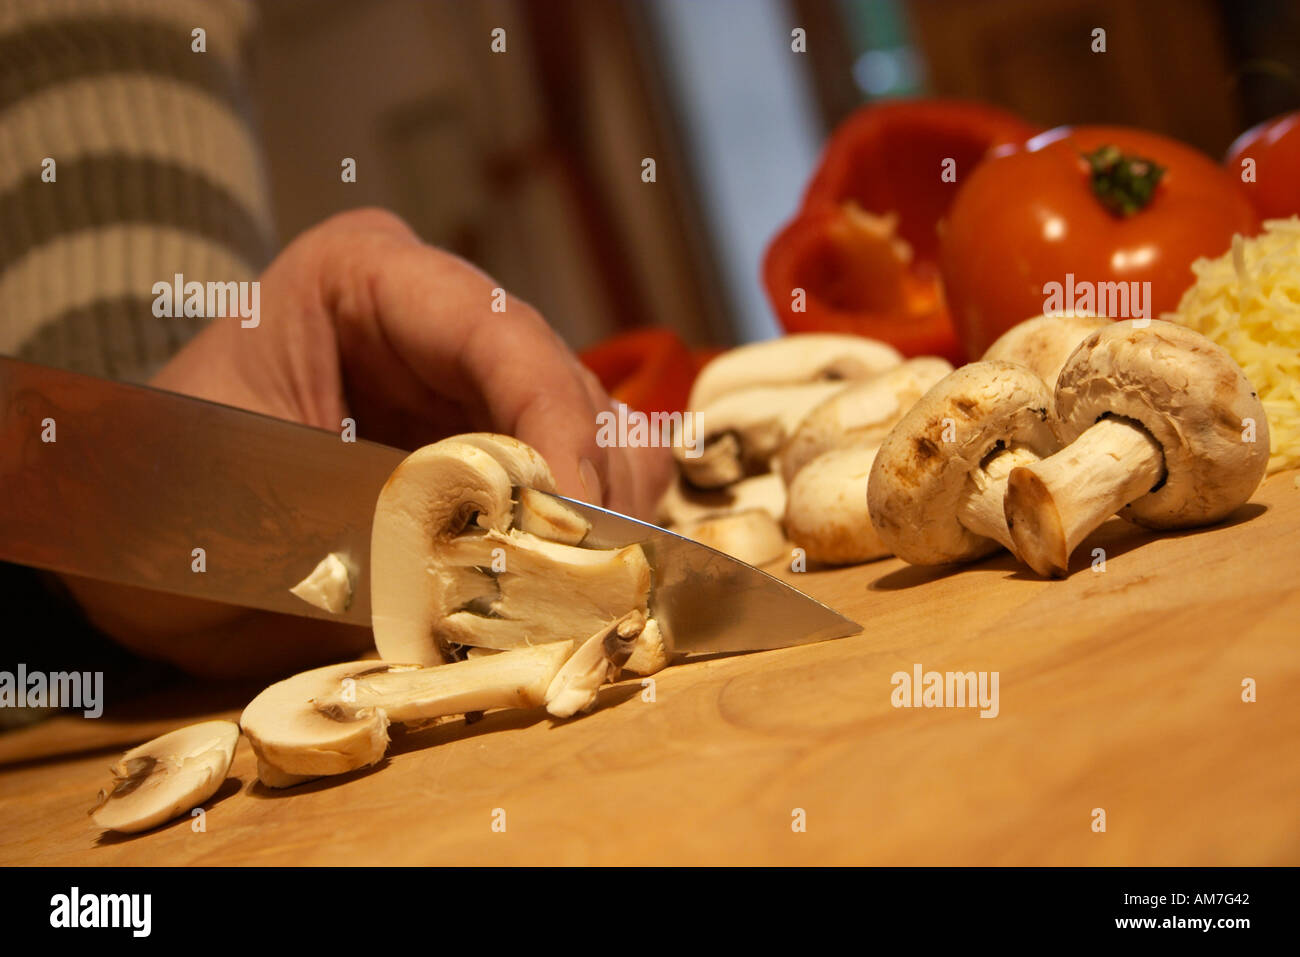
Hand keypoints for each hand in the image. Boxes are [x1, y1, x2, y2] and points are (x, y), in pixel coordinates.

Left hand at [65, 209, 671, 678]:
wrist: (125, 546)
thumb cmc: (151, 501)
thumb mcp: (238, 516)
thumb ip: (362, 540)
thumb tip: (486, 578)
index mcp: (365, 275)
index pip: (500, 335)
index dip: (553, 428)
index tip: (569, 523)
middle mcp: (438, 318)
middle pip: (564, 390)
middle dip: (582, 493)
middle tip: (583, 588)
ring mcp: (472, 386)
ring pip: (590, 440)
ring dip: (592, 526)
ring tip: (571, 602)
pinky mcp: (492, 454)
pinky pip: (573, 489)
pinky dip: (582, 543)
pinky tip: (560, 592)